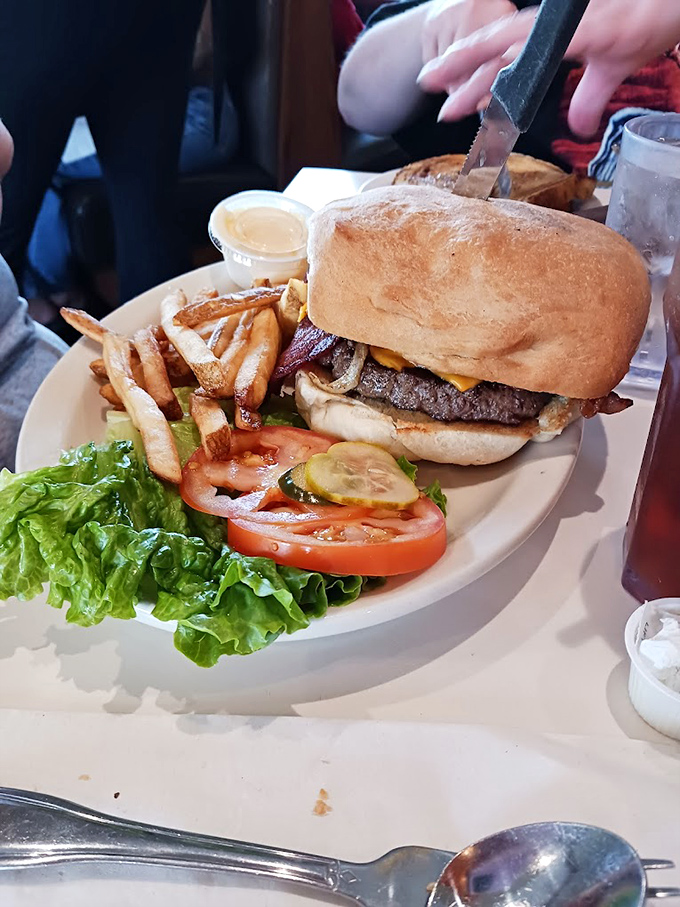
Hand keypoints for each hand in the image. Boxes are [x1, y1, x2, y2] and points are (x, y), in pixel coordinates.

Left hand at [417, 0, 679, 136]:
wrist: (674, 3)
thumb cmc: (649, 22)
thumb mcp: (612, 69)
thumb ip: (588, 98)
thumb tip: (577, 129)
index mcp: (552, 35)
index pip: (501, 53)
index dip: (471, 70)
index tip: (444, 90)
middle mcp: (550, 29)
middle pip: (492, 52)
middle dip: (456, 71)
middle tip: (426, 86)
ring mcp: (561, 27)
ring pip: (504, 48)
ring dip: (471, 70)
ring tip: (439, 86)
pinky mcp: (581, 31)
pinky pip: (538, 47)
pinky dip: (510, 62)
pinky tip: (487, 78)